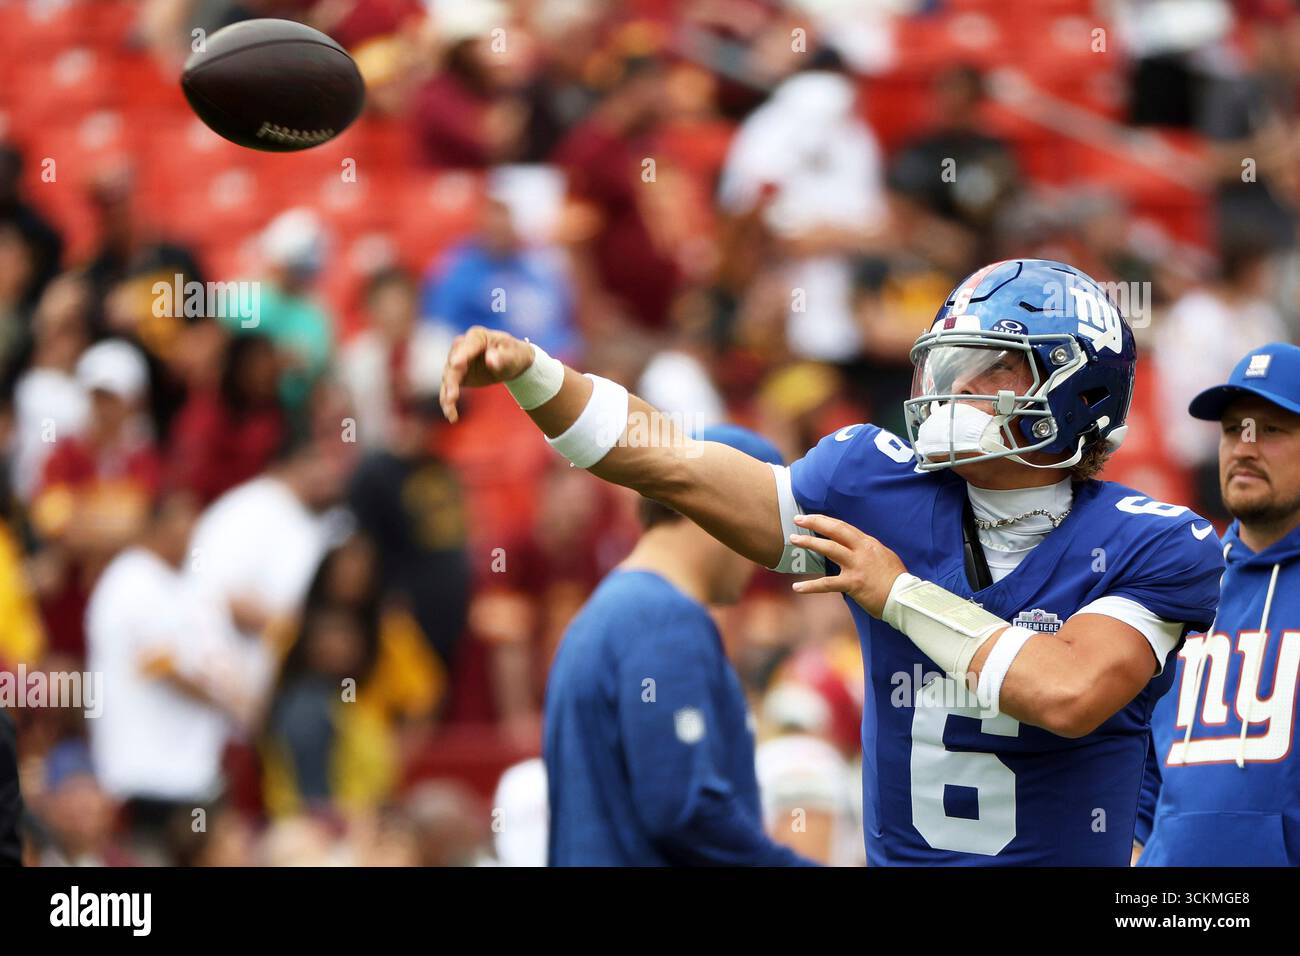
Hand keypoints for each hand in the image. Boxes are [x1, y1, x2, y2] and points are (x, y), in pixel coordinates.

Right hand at [439, 325, 534, 422]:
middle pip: (453, 364)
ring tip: (450, 411)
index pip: (468, 346)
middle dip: (451, 380)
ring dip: (447, 395)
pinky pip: (449, 390)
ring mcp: (456, 362)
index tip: (455, 364)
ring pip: (448, 379)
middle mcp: (462, 348)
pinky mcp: (457, 377)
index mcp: (477, 337)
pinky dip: (449, 403)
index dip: (462, 355)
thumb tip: (491, 360)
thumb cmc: (513, 354)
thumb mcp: (513, 355)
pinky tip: (452, 417)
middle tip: (452, 397)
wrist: (511, 363)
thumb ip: (503, 357)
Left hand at [788, 513, 907, 618]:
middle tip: (797, 520)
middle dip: (815, 523)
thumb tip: (854, 546)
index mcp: (868, 543)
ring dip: (809, 543)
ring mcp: (857, 566)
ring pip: (829, 548)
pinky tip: (797, 587)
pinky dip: (810, 586)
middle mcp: (861, 550)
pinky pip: (827, 584)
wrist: (904, 597)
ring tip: (793, 540)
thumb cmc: (895, 579)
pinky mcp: (853, 584)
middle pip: (835, 530)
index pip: (843, 527)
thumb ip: (867, 550)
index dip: (826, 520)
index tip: (811, 517)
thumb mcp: (883, 556)